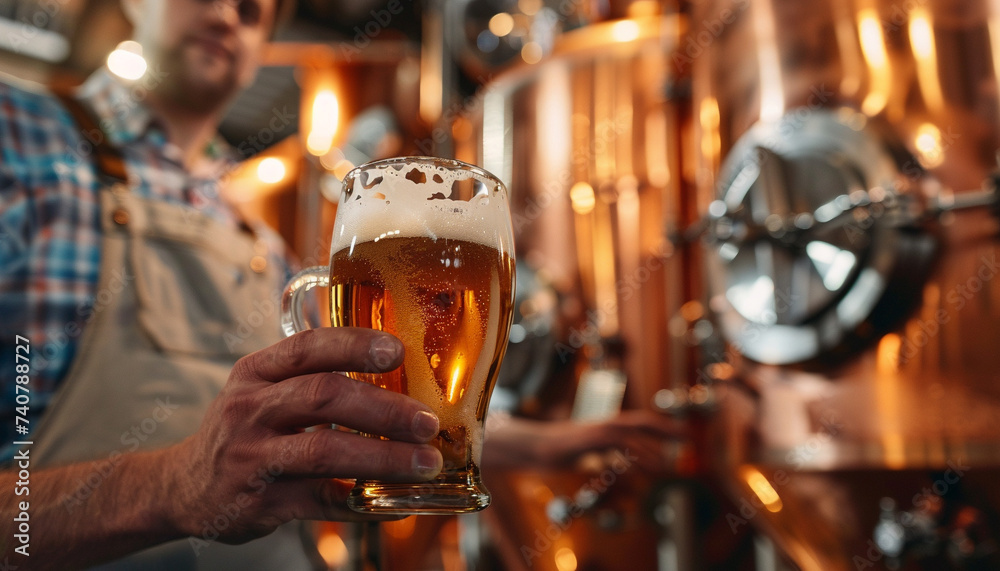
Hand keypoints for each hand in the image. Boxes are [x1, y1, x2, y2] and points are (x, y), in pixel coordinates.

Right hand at [163, 327, 442, 542]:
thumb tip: (400, 373)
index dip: (355, 345)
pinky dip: (365, 502)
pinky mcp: (260, 503)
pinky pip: (322, 501)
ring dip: (383, 457)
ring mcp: (252, 458)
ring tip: (425, 462)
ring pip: (325, 450)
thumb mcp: (262, 390)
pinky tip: (398, 503)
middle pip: (324, 397)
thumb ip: (314, 378)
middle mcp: (250, 410)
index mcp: (256, 373)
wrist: (182, 487)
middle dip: (384, 408)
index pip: (308, 347)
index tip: (397, 350)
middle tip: (427, 421)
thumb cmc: (244, 430)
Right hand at [484, 410, 685, 474]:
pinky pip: (618, 442)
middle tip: (690, 437)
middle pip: (644, 420)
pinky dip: (633, 453)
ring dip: (653, 448)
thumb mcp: (586, 456)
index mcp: (608, 427)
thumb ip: (602, 459)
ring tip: (668, 465)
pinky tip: (643, 465)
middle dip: (667, 428)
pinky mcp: (591, 437)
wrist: (533, 447)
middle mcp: (607, 423)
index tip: (684, 433)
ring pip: (633, 432)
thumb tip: (615, 472)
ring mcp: (599, 429)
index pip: (641, 422)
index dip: (663, 427)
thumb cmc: (558, 453)